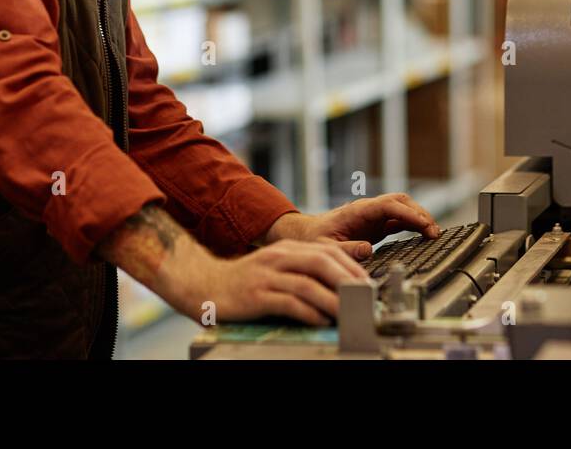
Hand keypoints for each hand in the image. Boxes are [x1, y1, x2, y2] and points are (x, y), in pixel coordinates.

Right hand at [190, 239, 370, 326]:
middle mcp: (278, 258)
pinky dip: (308, 312)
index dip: (350, 265)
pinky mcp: (256, 296)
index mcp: (286, 249)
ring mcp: (266, 276)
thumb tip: (338, 286)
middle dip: (347, 280)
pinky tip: (320, 320)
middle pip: (321, 262)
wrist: (204, 285)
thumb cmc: (244, 281)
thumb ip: (302, 272)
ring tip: (348, 312)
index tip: (366, 282)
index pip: (327, 251)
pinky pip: (288, 303)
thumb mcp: (275, 268)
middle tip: (364, 296)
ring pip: (307, 284)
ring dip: (332, 299)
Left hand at [266, 193, 440, 260]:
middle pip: (401, 202)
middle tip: (434, 232)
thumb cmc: (314, 239)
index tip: (425, 225)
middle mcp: (369, 210)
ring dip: (419, 218)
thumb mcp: (326, 246)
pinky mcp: (376, 225)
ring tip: (434, 234)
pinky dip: (413, 226)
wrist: (306, 235)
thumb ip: (346, 249)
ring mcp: (374, 216)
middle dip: (420, 213)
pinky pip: (399, 221)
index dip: (409, 214)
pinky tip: (424, 236)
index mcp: (358, 211)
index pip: (390, 205)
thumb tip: (368, 250)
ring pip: (403, 209)